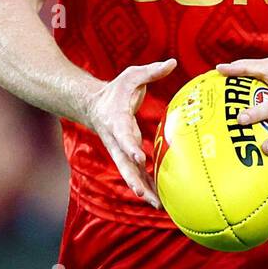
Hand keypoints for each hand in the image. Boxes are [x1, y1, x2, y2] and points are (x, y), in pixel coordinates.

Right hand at [83, 58, 175, 208]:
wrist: (94, 106)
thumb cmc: (116, 90)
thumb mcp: (131, 76)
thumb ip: (151, 71)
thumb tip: (172, 62)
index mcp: (116, 121)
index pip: (122, 135)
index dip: (130, 146)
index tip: (139, 156)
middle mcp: (116, 140)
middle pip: (123, 164)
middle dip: (134, 180)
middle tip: (145, 196)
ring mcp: (120, 151)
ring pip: (130, 174)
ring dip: (143, 190)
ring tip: (158, 206)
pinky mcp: (126, 156)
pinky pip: (136, 173)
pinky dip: (146, 186)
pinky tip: (160, 201)